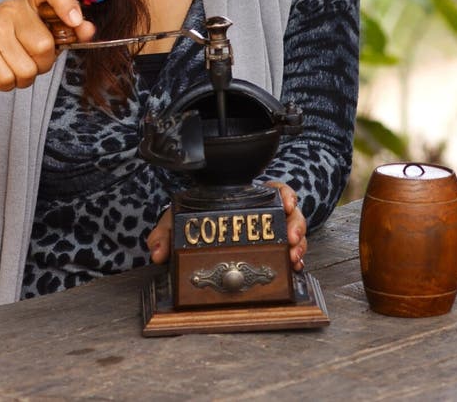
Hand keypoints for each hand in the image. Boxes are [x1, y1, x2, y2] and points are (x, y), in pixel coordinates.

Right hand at [0, 0, 95, 108]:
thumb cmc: (12, 50)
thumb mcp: (42, 39)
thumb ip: (66, 34)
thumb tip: (88, 30)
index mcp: (30, 2)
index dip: (66, 1)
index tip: (77, 22)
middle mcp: (11, 9)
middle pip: (44, 45)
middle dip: (42, 64)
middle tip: (28, 59)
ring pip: (27, 67)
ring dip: (25, 77)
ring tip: (12, 66)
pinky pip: (8, 77)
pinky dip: (8, 84)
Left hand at [146, 183, 306, 269]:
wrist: (198, 239)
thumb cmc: (195, 223)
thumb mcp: (180, 221)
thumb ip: (166, 232)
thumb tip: (158, 252)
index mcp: (247, 199)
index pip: (275, 189)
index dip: (285, 194)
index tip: (286, 203)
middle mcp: (264, 215)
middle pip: (290, 213)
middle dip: (295, 225)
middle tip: (290, 238)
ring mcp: (270, 235)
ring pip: (294, 234)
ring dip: (298, 244)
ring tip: (293, 257)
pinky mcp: (271, 254)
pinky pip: (289, 254)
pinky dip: (294, 260)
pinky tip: (293, 268)